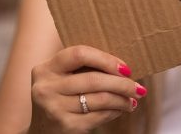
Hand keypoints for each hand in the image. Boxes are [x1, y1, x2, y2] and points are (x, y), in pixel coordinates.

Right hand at [27, 45, 146, 132]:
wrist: (41, 131)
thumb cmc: (60, 97)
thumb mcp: (61, 78)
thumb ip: (82, 68)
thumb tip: (123, 67)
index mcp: (46, 69)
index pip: (80, 54)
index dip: (106, 59)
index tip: (125, 68)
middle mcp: (46, 88)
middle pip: (94, 79)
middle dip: (122, 84)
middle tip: (138, 88)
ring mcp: (54, 108)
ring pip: (100, 99)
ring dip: (122, 100)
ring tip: (132, 100)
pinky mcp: (65, 126)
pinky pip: (98, 116)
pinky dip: (114, 112)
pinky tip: (120, 110)